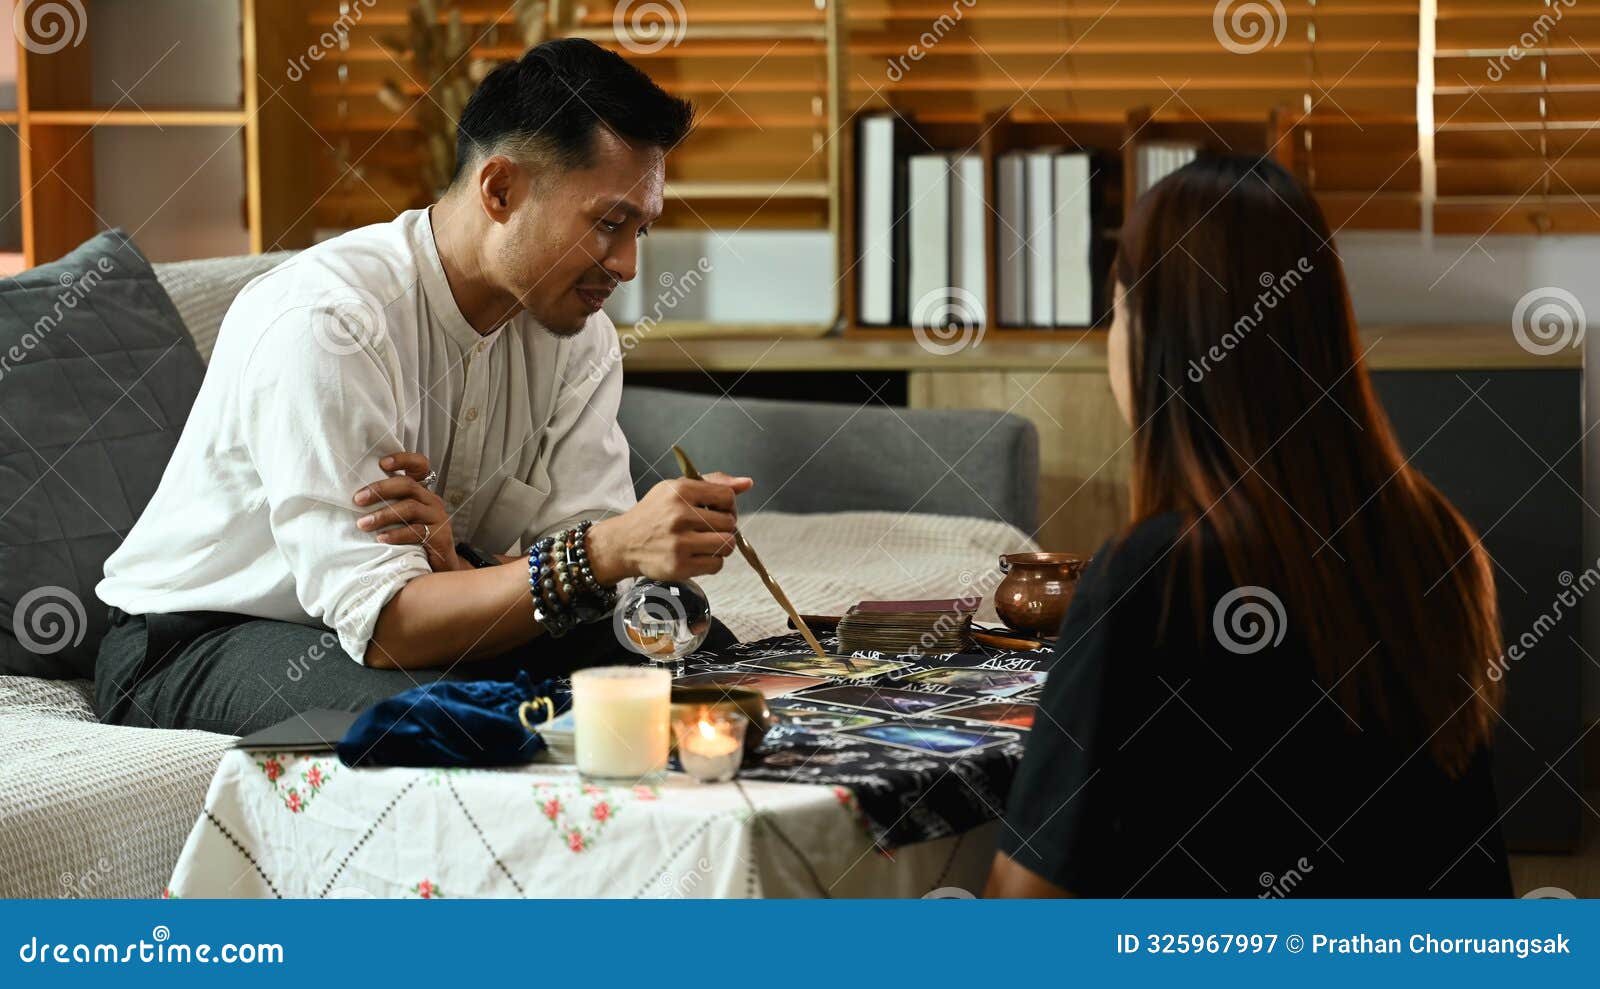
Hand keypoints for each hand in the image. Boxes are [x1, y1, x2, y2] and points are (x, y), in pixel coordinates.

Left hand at [353, 452, 462, 572]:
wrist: (439, 567)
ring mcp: (438, 518)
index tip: (381, 463)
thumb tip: (354, 499)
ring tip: (363, 523)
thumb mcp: (403, 519)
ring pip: (410, 508)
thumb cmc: (414, 541)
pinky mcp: (440, 536)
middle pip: (408, 485)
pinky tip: (381, 539)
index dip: (403, 460)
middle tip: (358, 499)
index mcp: (422, 492)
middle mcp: (432, 501)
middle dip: (380, 489)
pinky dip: (396, 534)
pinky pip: (417, 531)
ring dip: (383, 514)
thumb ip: (388, 505)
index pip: (420, 466)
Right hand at [586, 472, 753, 583]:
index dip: (728, 505)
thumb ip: (713, 483)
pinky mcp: (679, 565)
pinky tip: (698, 555)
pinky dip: (712, 562)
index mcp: (680, 491)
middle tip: (709, 529)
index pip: (727, 497)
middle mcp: (679, 515)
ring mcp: (679, 542)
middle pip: (730, 523)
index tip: (717, 510)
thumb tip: (747, 483)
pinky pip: (717, 565)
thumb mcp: (677, 489)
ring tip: (706, 542)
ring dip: (722, 545)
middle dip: (724, 527)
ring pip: (727, 545)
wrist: (623, 543)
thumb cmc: (654, 514)